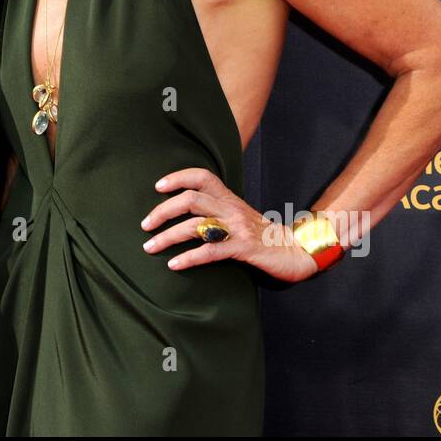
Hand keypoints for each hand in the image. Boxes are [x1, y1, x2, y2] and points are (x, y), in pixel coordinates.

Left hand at [140, 168, 320, 283]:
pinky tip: (174, 265)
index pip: (202, 176)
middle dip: (162, 211)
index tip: (158, 187)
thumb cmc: (262, 235)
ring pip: (195, 226)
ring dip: (168, 237)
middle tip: (145, 225)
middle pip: (190, 200)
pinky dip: (189, 257)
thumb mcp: (239, 215)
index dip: (178, 177)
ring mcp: (238, 228)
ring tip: (150, 247)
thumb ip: (217, 209)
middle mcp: (232, 208)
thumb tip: (184, 212)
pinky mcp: (244, 248)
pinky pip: (211, 251)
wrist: (296, 250)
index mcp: (230, 198)